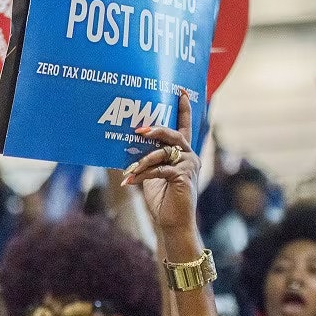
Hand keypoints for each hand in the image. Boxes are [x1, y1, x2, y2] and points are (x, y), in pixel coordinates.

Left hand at [124, 90, 200, 233]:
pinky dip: (143, 174)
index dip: (184, 109)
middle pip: (175, 134)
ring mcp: (188, 166)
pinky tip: (130, 180)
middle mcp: (190, 157)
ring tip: (129, 169)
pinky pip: (160, 169)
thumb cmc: (162, 200)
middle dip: (157, 129)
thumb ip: (146, 160)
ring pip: (164, 152)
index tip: (181, 92)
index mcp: (183, 153)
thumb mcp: (151, 176)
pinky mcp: (183, 177)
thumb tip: (126, 146)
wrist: (172, 223)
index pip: (185, 127)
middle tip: (140, 129)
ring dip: (143, 160)